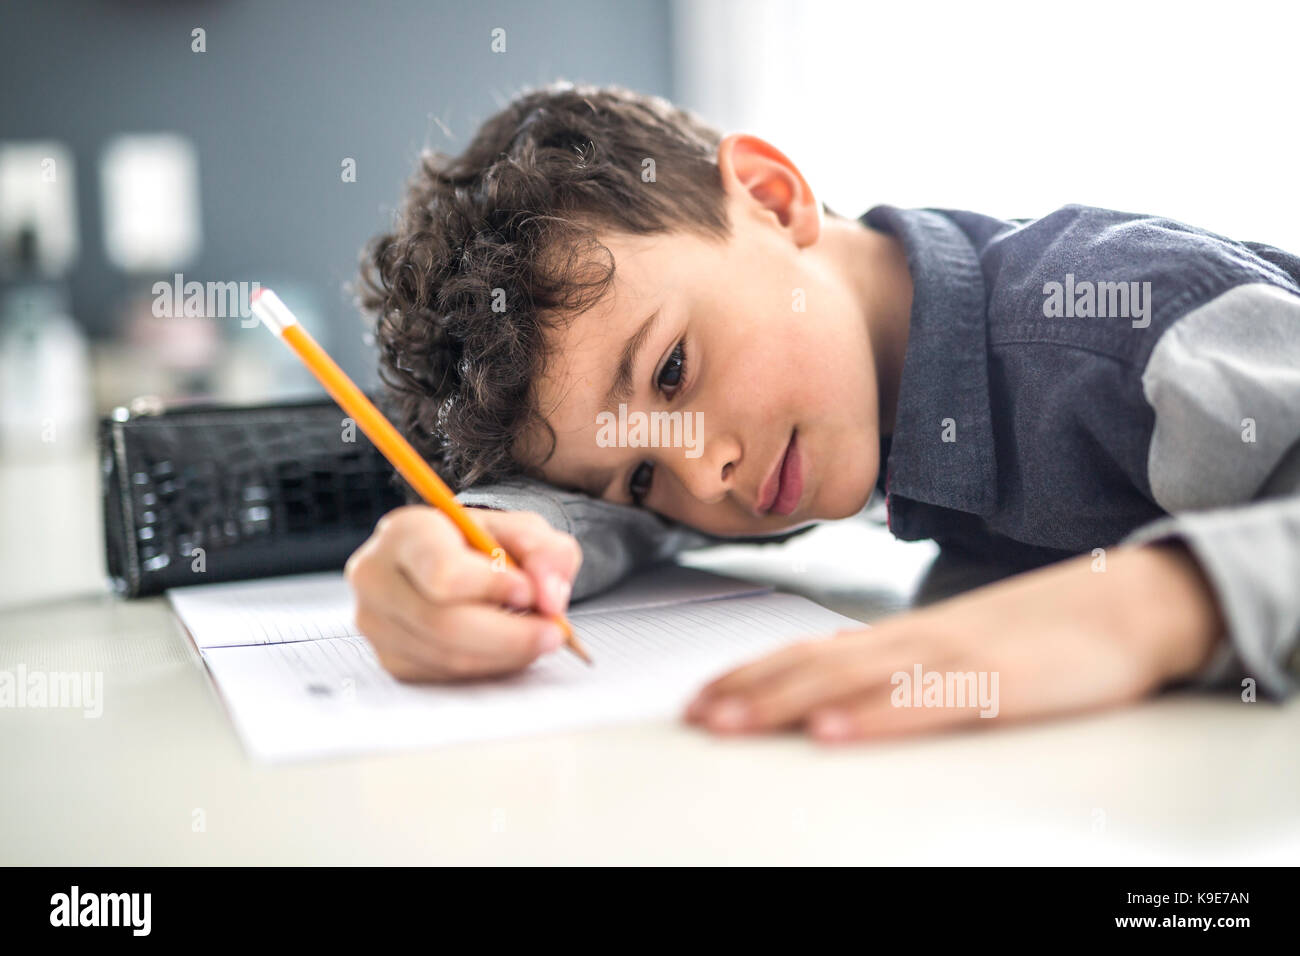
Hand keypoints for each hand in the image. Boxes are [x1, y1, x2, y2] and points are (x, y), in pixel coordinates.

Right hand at [345, 505, 581, 679]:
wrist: (451, 563)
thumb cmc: (484, 544)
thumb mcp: (523, 531)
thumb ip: (546, 552)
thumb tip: (550, 598)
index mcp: (406, 531)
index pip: (443, 572)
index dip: (491, 587)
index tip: (528, 591)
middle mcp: (376, 576)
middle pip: (443, 623)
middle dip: (509, 634)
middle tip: (554, 632)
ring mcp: (376, 623)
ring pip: (447, 656)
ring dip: (505, 654)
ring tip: (537, 637)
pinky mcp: (390, 658)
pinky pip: (445, 675)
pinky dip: (487, 666)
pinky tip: (507, 648)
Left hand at [684, 543, 1224, 742]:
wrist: (1131, 604)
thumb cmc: (1041, 633)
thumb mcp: (957, 651)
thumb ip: (900, 669)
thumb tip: (837, 694)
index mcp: (905, 636)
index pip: (809, 652)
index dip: (750, 674)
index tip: (699, 696)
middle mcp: (915, 641)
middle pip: (815, 666)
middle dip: (748, 692)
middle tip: (693, 717)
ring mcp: (955, 658)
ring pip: (854, 680)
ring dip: (786, 702)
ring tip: (731, 722)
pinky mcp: (999, 684)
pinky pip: (927, 702)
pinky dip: (874, 717)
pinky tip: (833, 732)